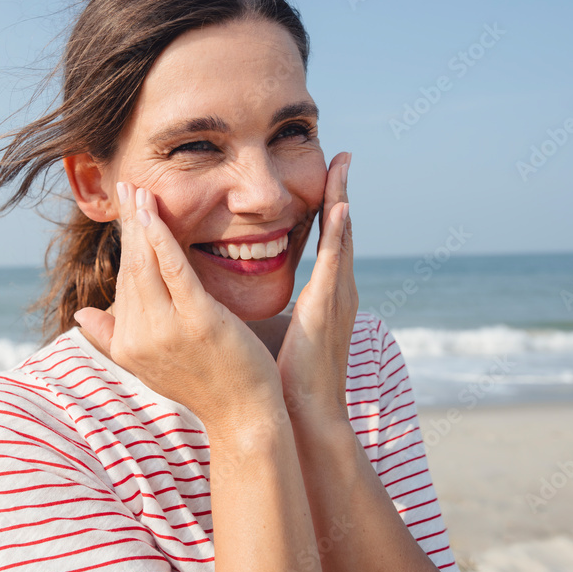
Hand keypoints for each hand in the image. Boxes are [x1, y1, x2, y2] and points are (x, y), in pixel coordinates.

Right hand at [73, 181, 284, 437]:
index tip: (128, 213)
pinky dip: (162, 239)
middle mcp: (140, 337)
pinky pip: (174, 271)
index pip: (124, 283)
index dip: (126, 245)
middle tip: (127, 188)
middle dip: (128, 224)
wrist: (244, 418)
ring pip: (146, 264)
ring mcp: (167, 330)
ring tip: (138, 190)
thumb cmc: (206, 387)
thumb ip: (114, 338)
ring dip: (141, 222)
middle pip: (131, 268)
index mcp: (128, 345)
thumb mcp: (151, 366)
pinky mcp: (198, 321)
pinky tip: (155, 213)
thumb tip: (83, 316)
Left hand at [276, 151, 358, 422]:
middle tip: (343, 155)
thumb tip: (229, 295)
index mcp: (325, 296)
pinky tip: (339, 207)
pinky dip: (340, 234)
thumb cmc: (284, 378)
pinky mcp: (327, 310)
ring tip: (344, 164)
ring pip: (341, 239)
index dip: (327, 208)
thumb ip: (264, 306)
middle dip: (341, 192)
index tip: (329, 174)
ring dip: (343, 199)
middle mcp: (337, 291)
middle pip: (339, 231)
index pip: (326, 241)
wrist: (303, 415)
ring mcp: (336, 299)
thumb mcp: (275, 330)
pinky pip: (334, 264)